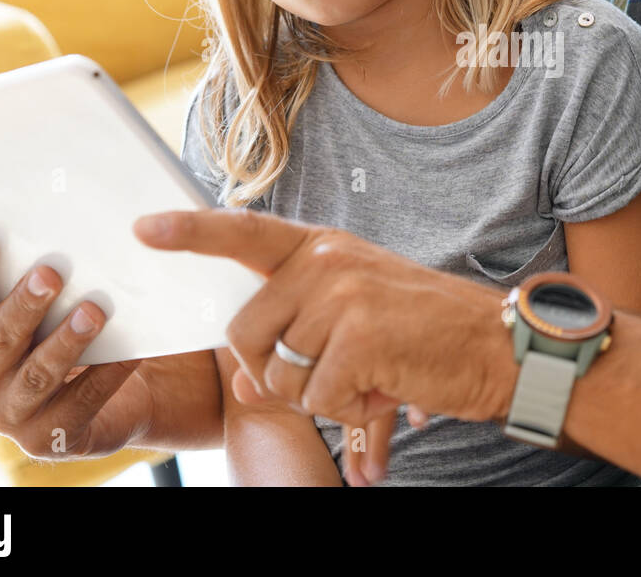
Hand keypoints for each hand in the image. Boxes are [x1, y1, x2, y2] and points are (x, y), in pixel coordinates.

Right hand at [0, 236, 150, 459]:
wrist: (100, 402)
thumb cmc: (49, 341)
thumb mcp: (16, 311)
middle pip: (0, 340)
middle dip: (24, 306)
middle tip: (50, 273)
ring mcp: (11, 417)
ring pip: (39, 374)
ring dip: (66, 342)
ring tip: (93, 311)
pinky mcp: (50, 439)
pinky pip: (83, 402)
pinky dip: (106, 375)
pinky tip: (127, 352)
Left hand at [132, 209, 514, 453]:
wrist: (495, 347)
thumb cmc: (424, 335)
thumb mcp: (356, 322)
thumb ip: (297, 341)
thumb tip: (245, 387)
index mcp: (322, 250)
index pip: (245, 233)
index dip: (191, 232)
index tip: (145, 229)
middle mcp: (326, 261)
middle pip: (245, 335)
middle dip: (277, 375)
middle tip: (332, 377)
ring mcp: (342, 294)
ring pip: (278, 374)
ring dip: (320, 397)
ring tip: (368, 378)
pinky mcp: (360, 335)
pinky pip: (316, 396)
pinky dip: (348, 412)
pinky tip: (384, 389)